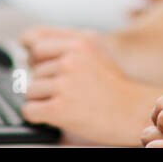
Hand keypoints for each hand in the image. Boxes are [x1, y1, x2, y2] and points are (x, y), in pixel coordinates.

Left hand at [19, 27, 159, 145]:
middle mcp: (69, 62)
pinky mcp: (58, 109)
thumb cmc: (116, 88)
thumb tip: (33, 52)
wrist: (133, 113)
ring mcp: (63, 85)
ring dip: (42, 100)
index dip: (42, 63)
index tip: (49, 74)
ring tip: (66, 104)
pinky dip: (38, 116)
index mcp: (79, 46)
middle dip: (45, 84)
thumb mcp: (97, 56)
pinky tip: (55, 116)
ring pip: (30, 91)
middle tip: (67, 94)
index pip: (38, 48)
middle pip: (34, 72)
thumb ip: (69, 52)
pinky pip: (29, 110)